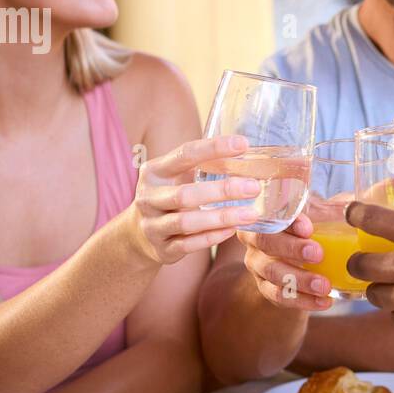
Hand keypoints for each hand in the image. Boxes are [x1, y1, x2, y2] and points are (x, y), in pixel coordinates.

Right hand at [129, 134, 262, 263]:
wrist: (140, 234)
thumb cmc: (169, 196)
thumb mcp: (177, 176)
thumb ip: (203, 166)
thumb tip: (247, 155)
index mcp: (154, 172)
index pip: (185, 154)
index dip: (213, 148)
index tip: (243, 144)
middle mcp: (149, 197)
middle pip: (185, 194)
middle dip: (222, 190)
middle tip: (253, 187)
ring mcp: (153, 225)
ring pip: (187, 222)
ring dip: (221, 217)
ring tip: (250, 214)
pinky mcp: (162, 248)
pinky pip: (189, 244)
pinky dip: (212, 237)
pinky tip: (232, 230)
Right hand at [238, 212, 333, 311]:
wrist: (303, 256)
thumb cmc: (313, 227)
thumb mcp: (321, 213)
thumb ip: (334, 208)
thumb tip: (357, 207)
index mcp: (266, 214)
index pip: (271, 213)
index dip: (288, 221)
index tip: (308, 228)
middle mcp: (255, 239)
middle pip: (266, 242)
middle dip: (292, 249)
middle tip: (318, 254)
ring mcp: (258, 265)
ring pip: (273, 273)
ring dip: (300, 280)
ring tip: (325, 286)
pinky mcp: (266, 288)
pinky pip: (279, 297)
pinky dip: (303, 301)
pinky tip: (325, 301)